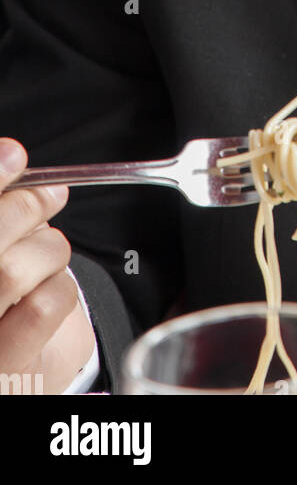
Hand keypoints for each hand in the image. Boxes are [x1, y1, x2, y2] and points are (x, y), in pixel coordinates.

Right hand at [0, 138, 95, 391]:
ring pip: (14, 270)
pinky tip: (51, 286)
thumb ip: (0, 207)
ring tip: (50, 249)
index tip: (13, 154)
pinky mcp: (6, 369)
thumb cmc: (0, 292)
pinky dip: (62, 283)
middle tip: (50, 194)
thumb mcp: (1, 242)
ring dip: (48, 248)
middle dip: (26, 205)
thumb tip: (8, 154)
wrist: (10, 365)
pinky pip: (46, 304)